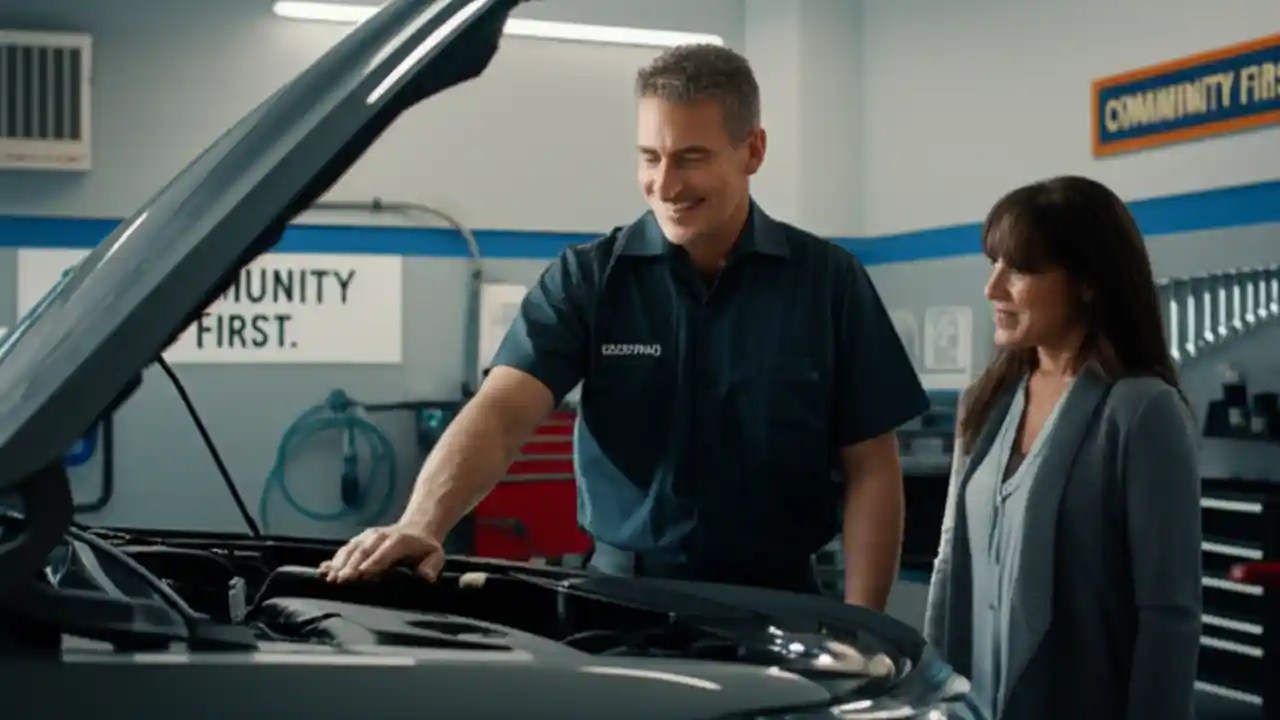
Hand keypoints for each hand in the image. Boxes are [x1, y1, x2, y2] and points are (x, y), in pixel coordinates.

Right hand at [318, 524, 445, 583]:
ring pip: (350, 549)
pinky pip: (344, 549)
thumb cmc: (425, 548)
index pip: (384, 553)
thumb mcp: (436, 556)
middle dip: (351, 566)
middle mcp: (380, 536)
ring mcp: (367, 537)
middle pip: (363, 551)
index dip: (373, 564)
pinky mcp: (358, 540)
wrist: (417, 528)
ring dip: (339, 563)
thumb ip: (431, 567)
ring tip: (329, 577)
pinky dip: (333, 559)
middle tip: (341, 581)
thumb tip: (424, 576)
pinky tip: (323, 569)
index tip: (362, 576)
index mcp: (399, 541)